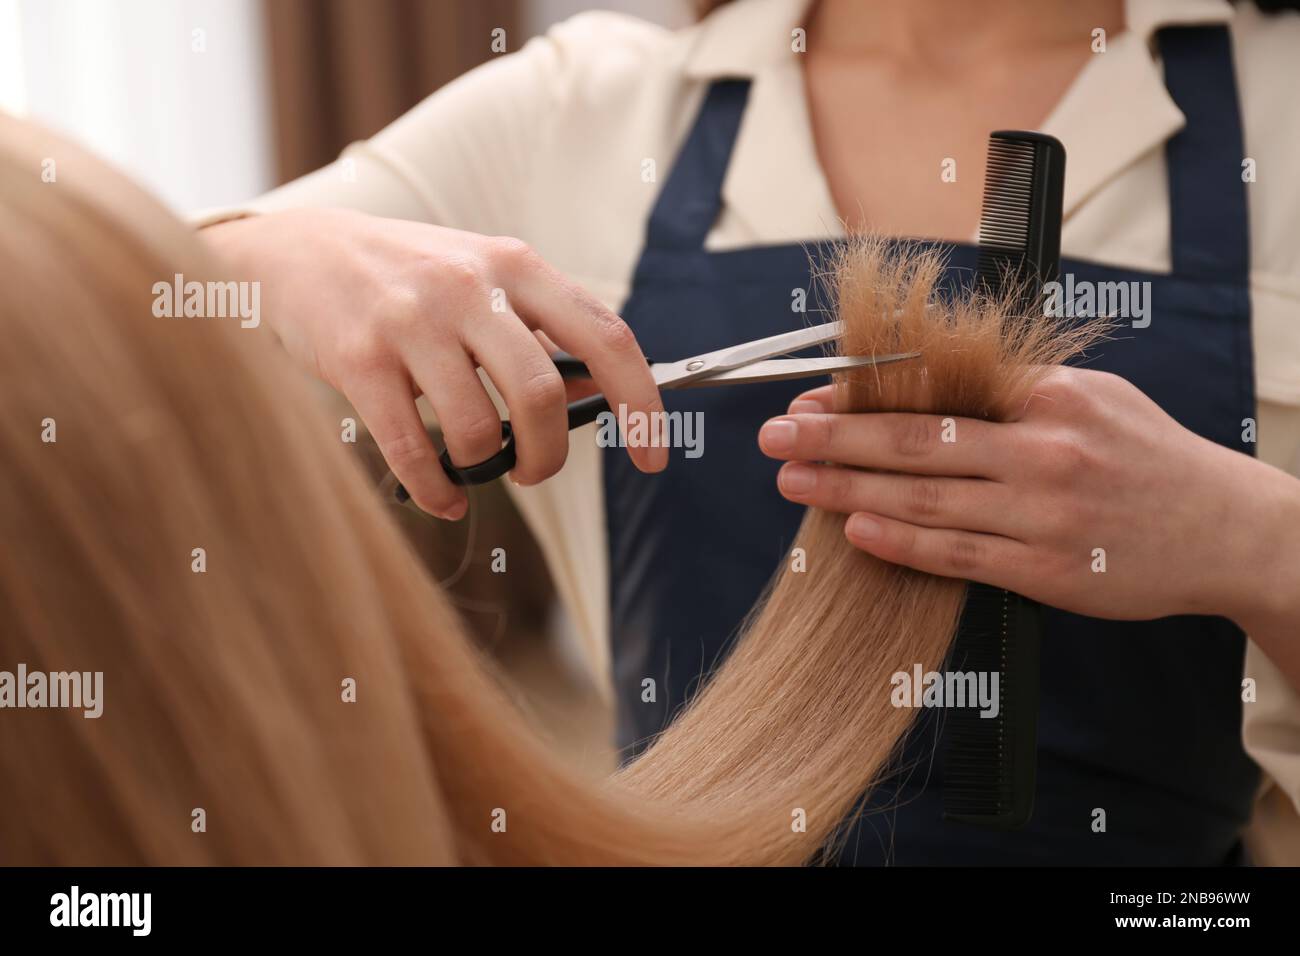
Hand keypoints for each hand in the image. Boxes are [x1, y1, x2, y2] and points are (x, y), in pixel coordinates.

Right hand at [204, 208, 663, 517]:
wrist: (299, 251)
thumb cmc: (409, 277)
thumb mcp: (484, 282)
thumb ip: (538, 333)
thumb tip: (593, 398)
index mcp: (515, 266)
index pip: (605, 336)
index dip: (641, 402)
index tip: (654, 454)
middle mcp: (469, 287)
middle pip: (540, 395)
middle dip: (548, 454)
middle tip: (536, 471)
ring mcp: (411, 322)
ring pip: (476, 429)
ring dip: (485, 469)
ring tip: (476, 468)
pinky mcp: (360, 360)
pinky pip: (414, 450)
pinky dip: (437, 491)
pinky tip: (443, 497)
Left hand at [759, 366, 1298, 629]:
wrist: (1224, 530)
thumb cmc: (1148, 457)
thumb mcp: (1092, 396)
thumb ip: (1012, 393)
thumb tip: (921, 388)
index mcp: (1048, 399)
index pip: (937, 395)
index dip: (862, 400)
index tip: (808, 401)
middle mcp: (1043, 452)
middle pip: (917, 444)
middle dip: (834, 440)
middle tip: (773, 437)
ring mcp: (1043, 515)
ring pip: (926, 502)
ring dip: (849, 492)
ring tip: (793, 483)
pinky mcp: (1046, 571)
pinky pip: (958, 556)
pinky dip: (901, 544)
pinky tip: (853, 532)